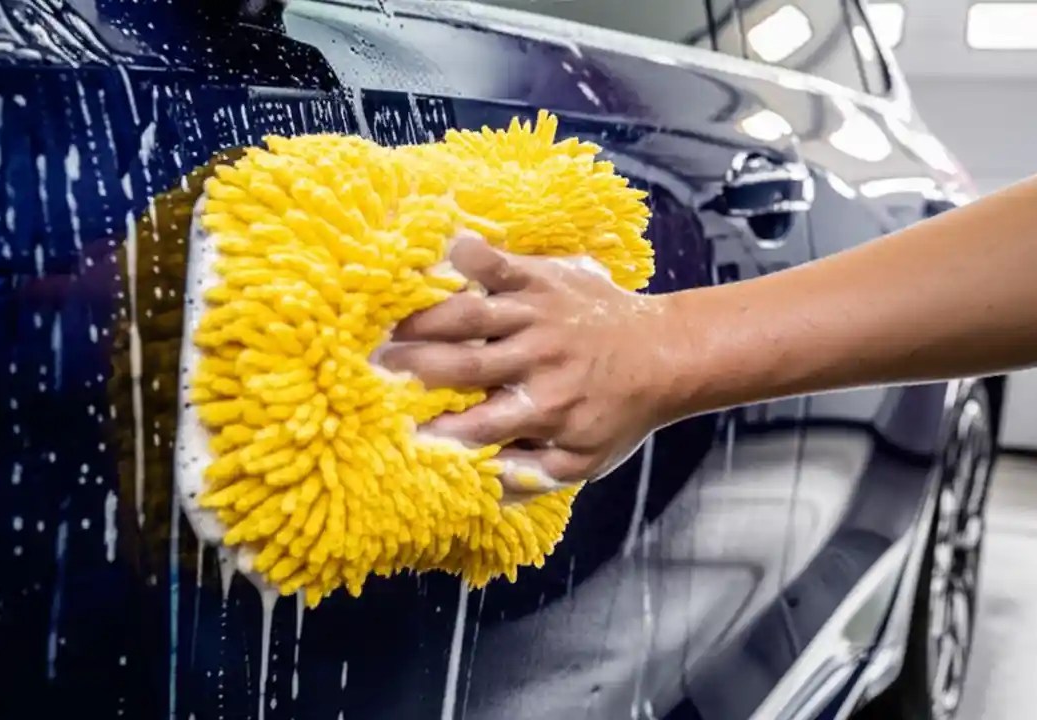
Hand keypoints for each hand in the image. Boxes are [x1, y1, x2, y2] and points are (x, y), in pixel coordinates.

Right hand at [380, 232, 681, 489]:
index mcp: (543, 409)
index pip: (476, 425)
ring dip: (426, 317)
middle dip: (414, 367)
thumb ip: (533, 476)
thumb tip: (480, 489)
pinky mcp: (546, 280)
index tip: (394, 430)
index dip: (434, 429)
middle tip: (370, 365)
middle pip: (463, 364)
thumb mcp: (585, 461)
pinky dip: (474, 255)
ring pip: (473, 314)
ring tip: (385, 320)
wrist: (666, 354)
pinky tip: (443, 245)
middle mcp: (538, 361)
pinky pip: (505, 265)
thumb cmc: (618, 413)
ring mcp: (540, 316)